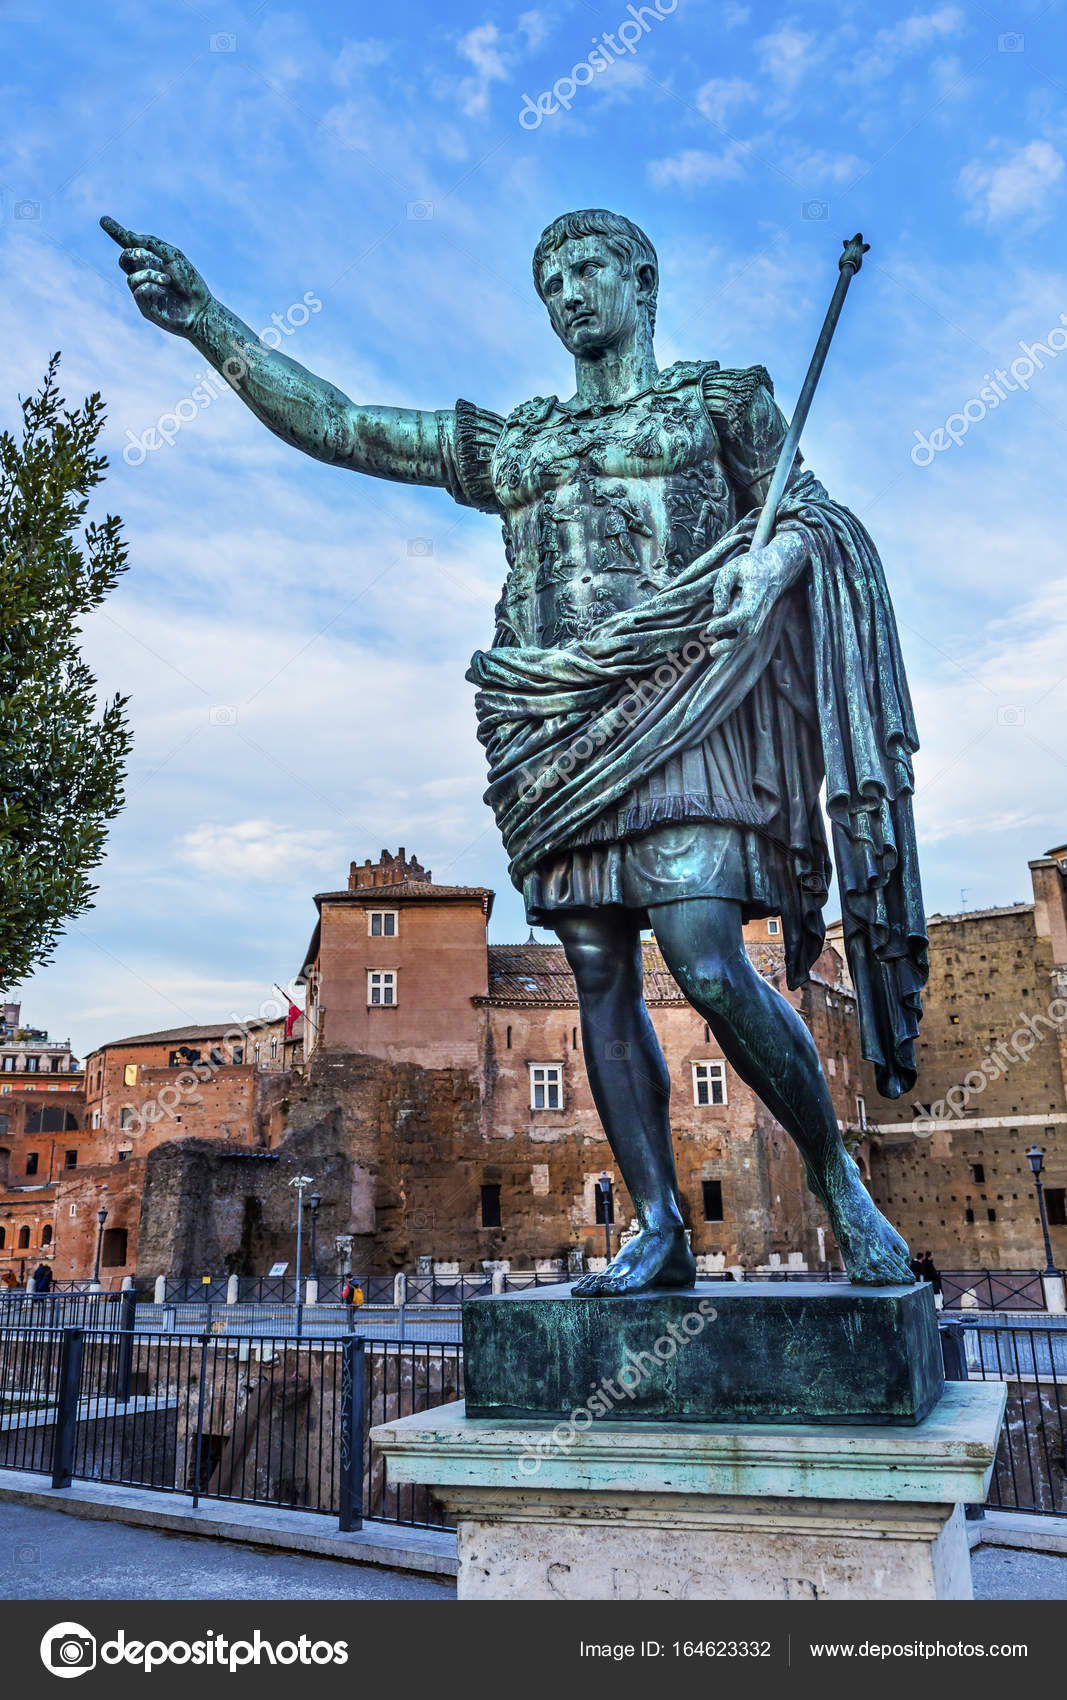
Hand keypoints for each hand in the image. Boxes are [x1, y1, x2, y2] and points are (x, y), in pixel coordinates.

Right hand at [101, 216, 210, 336]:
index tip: (104, 220)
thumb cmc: (191, 283)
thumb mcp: (173, 257)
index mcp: (152, 261)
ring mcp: (143, 291)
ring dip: (149, 273)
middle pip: (124, 259)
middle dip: (132, 253)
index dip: (117, 233)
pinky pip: (137, 290)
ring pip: (131, 276)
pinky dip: (151, 286)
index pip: (130, 245)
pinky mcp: (144, 306)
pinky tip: (164, 290)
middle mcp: (145, 274)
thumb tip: (130, 235)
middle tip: (142, 252)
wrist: (200, 309)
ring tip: (168, 280)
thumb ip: (153, 245)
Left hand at [702, 534, 807, 656]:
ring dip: (732, 645)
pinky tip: (721, 644)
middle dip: (731, 644)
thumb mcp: (732, 568)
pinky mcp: (759, 617)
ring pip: (750, 634)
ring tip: (713, 651)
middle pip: (750, 630)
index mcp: (757, 589)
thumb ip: (722, 588)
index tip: (710, 627)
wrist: (776, 566)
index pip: (745, 612)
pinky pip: (748, 632)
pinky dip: (736, 640)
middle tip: (712, 651)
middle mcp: (762, 605)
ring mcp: (763, 613)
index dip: (728, 623)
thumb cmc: (750, 565)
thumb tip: (717, 613)